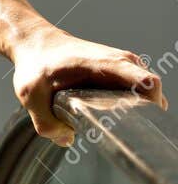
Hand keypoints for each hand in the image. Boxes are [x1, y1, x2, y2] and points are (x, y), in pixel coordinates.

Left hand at [10, 27, 165, 146]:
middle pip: (151, 95)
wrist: (35, 43)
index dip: (151, 106)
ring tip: (111, 127)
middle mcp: (123, 64)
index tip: (138, 126)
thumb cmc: (36, 64)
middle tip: (119, 134)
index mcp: (108, 64)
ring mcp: (124, 68)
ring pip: (143, 96)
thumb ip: (45, 122)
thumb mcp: (31, 94)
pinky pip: (135, 94)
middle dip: (142, 117)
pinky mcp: (120, 75)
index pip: (148, 83)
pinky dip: (127, 108)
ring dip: (133, 113)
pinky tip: (108, 120)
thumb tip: (67, 140)